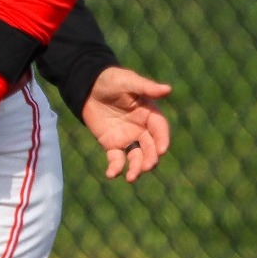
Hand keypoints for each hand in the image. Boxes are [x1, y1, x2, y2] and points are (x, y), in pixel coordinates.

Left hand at [81, 66, 171, 181]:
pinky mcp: (112, 144)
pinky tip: (111, 174)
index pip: (160, 129)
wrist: (88, 85)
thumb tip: (168, 89)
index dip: (162, 140)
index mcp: (149, 114)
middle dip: (150, 159)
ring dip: (136, 168)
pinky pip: (116, 159)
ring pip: (136, 157)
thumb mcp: (128, 81)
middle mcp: (142, 129)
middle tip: (146, 167)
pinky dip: (116, 168)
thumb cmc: (112, 80)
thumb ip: (146, 88)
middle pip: (150, 148)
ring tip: (131, 177)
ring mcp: (128, 138)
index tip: (161, 150)